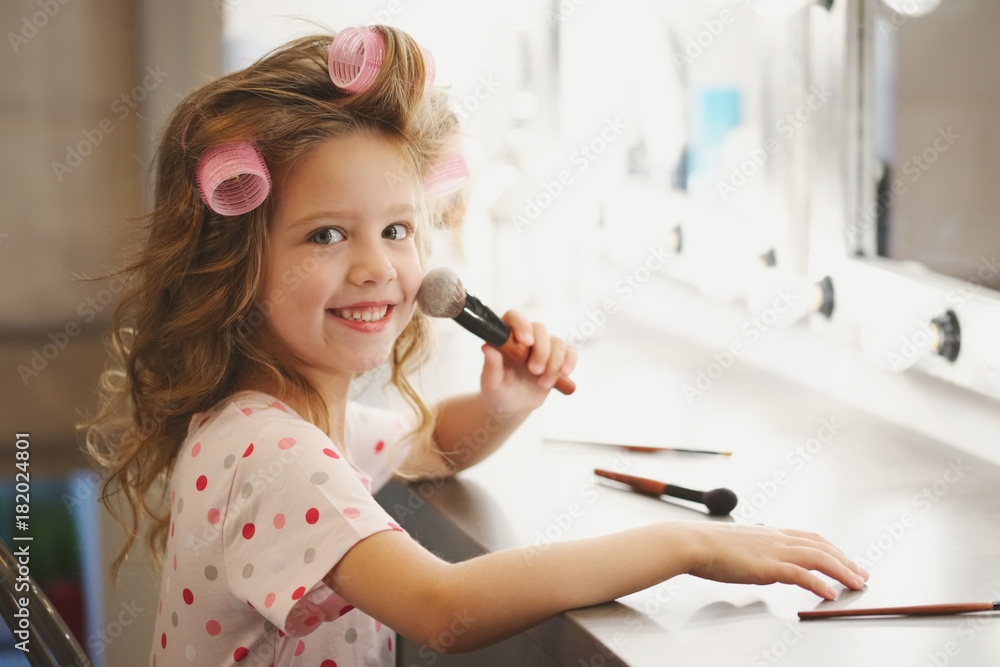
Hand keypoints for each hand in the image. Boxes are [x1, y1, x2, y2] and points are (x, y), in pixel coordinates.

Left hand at [479, 310, 576, 415]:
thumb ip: (491, 366)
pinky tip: (565, 373)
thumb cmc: (498, 392)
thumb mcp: (491, 383)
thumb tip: (487, 347)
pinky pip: (569, 352)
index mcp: (506, 337)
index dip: (521, 325)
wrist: (513, 406)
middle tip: (534, 371)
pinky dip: (570, 361)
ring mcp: (543, 346)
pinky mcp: (557, 358)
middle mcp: (525, 338)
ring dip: (553, 363)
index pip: (514, 317)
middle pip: (539, 328)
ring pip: (556, 342)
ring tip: (543, 384)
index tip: (526, 342)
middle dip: (541, 350)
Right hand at [684, 523, 868, 599]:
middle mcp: (778, 538)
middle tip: (861, 574)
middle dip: (845, 561)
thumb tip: (767, 563)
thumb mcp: (742, 545)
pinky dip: (818, 583)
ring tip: (856, 584)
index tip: (845, 559)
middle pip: (821, 547)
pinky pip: (801, 574)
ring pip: (818, 558)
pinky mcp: (768, 566)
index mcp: (772, 533)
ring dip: (841, 571)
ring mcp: (774, 551)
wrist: (694, 543)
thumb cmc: (710, 546)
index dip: (832, 548)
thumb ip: (759, 552)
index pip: (811, 538)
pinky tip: (829, 593)